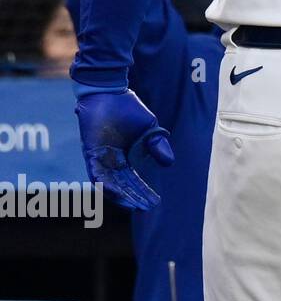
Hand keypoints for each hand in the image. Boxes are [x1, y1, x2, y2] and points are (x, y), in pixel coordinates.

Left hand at [75, 89, 174, 210]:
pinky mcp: (90, 151)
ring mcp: (100, 157)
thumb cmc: (128, 108)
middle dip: (133, 197)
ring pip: (107, 182)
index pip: (133, 180)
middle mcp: (111, 160)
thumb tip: (169, 163)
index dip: (142, 191)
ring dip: (118, 194)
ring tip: (131, 204)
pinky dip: (102, 182)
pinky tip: (112, 190)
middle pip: (121, 184)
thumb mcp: (149, 128)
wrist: (109, 92)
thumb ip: (157, 145)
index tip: (153, 202)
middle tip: (145, 208)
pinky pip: (95, 171)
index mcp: (125, 156)